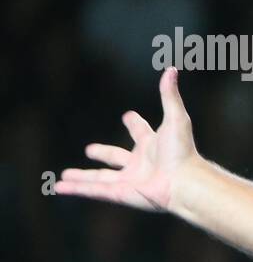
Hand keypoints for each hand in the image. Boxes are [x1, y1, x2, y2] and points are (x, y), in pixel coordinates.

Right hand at [55, 66, 199, 212]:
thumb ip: (169, 95)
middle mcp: (141, 164)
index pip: (141, 132)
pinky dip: (76, 189)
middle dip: (105, 154)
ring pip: (100, 178)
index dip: (135, 124)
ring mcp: (130, 180)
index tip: (129, 116)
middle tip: (91, 149)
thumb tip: (171, 69)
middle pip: (117, 158)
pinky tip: (60, 187)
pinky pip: (94, 190)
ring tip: (66, 175)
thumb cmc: (183, 152)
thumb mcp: (176, 118)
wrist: (184, 182)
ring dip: (83, 177)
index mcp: (152, 146)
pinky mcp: (121, 193)